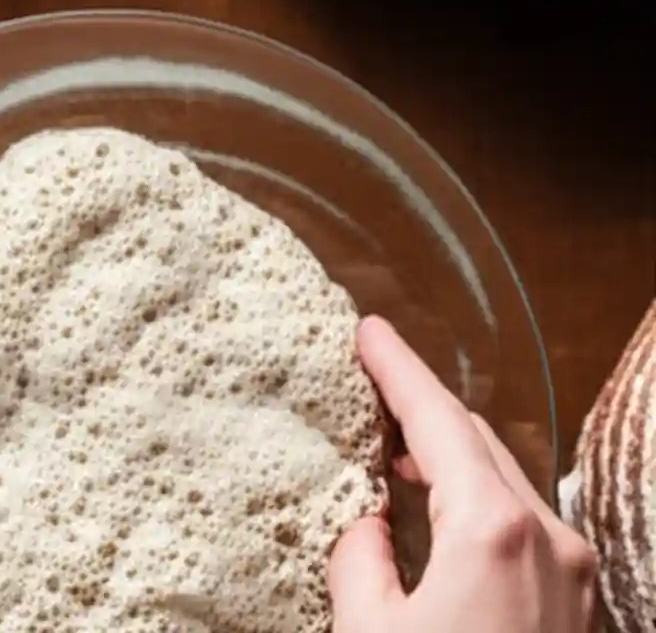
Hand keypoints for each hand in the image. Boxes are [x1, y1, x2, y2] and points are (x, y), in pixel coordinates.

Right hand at [329, 317, 595, 632]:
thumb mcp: (368, 631)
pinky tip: (441, 515)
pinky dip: (476, 502)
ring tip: (393, 452)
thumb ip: (359, 560)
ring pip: (504, 483)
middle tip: (370, 385)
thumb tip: (367, 528)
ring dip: (448, 459)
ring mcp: (571, 572)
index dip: (397, 370)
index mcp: (492, 532)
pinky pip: (523, 526)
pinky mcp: (575, 604)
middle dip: (420, 409)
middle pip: (476, 442)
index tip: (369, 332)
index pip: (438, 422)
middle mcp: (549, 540)